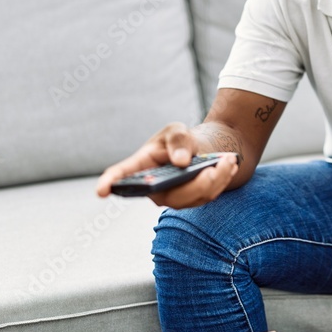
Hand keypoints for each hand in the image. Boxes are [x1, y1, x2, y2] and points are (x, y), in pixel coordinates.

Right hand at [95, 122, 238, 208]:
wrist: (204, 149)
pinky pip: (208, 196)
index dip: (110, 183)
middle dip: (195, 183)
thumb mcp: (177, 130)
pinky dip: (222, 180)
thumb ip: (178, 140)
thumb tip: (181, 162)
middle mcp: (154, 188)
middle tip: (213, 168)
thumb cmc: (182, 140)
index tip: (101, 191)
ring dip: (215, 179)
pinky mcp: (192, 201)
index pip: (121, 176)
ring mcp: (173, 198)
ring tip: (229, 160)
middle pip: (169, 195)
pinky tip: (229, 165)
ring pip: (194, 197)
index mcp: (141, 167)